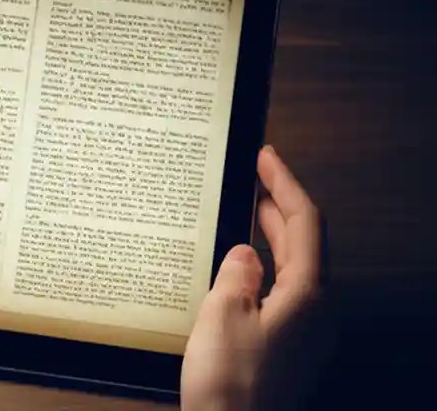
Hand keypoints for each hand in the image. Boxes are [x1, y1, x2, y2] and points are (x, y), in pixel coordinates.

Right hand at [181, 146, 322, 410]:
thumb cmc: (230, 383)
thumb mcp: (223, 313)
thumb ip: (237, 274)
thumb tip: (245, 254)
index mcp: (308, 294)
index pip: (306, 222)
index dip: (285, 184)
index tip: (266, 156)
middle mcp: (316, 311)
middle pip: (306, 245)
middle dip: (281, 207)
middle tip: (256, 177)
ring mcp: (306, 332)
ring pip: (296, 269)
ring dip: (274, 237)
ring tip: (250, 212)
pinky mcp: (289, 348)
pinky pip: (283, 294)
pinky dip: (266, 268)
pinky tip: (243, 269)